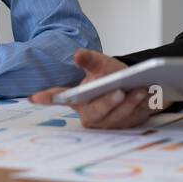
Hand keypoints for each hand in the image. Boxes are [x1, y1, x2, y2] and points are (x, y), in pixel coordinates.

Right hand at [29, 49, 155, 128]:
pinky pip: (131, 120)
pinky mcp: (124, 126)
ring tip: (140, 90)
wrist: (135, 84)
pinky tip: (147, 96)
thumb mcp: (101, 64)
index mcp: (79, 98)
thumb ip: (90, 60)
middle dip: (108, 103)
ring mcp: (107, 123)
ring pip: (116, 118)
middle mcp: (90, 114)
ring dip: (129, 104)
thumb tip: (77, 54)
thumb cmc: (111, 75)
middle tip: (119, 92)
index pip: (60, 97)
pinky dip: (140, 108)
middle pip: (95, 112)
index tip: (34, 98)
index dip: (47, 97)